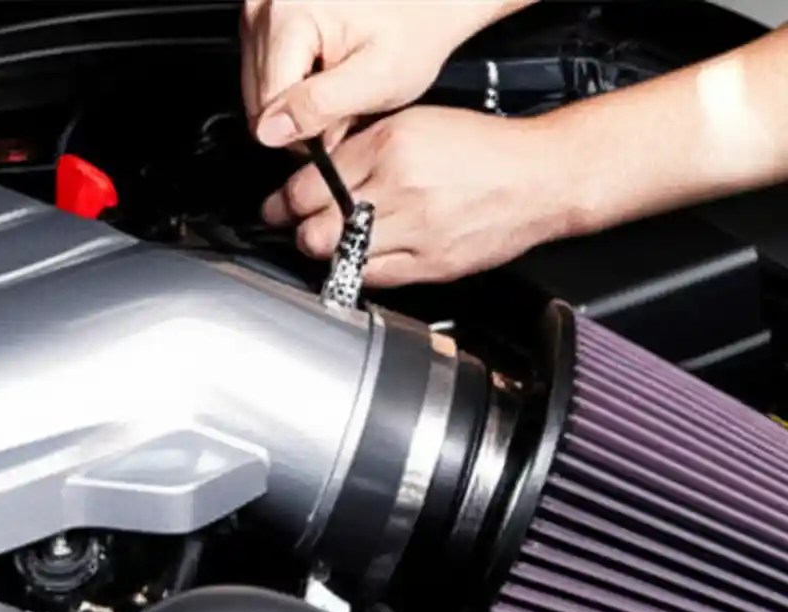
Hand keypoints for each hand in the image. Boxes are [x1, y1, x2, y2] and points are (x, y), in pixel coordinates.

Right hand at [241, 0, 532, 148]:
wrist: (429, 0)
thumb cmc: (414, 29)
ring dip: (297, 99)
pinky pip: (264, 70)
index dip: (302, 132)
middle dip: (300, 115)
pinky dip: (295, 81)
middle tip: (345, 103)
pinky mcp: (263, 16)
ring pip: (259, 88)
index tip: (338, 124)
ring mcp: (260, 9)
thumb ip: (320, 107)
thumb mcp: (377, 78)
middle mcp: (263, 7)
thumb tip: (270, 132)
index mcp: (287, 16)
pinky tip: (325, 70)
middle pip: (259, 97)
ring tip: (338, 83)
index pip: (266, 107)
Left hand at [262, 106, 576, 287]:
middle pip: (316, 229)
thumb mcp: (414, 123)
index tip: (279, 205)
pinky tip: (359, 258)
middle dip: (298, 231)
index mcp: (391, 146)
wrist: (542, 177)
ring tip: (330, 243)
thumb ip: (360, 147)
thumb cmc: (482, 148)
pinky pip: (374, 278)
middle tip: (297, 227)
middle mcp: (401, 189)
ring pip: (340, 258)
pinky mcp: (432, 265)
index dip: (284, 200)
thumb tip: (311, 172)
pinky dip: (357, 270)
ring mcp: (417, 231)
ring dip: (325, 254)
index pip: (309, 184)